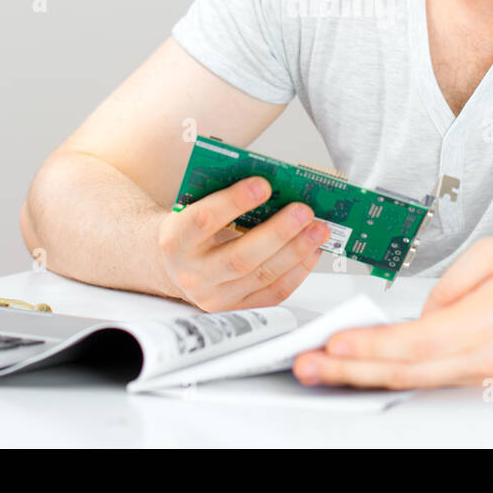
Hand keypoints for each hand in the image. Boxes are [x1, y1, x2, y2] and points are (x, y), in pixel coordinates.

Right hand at [157, 175, 330, 311]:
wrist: (174, 264)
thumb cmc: (193, 230)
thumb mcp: (196, 207)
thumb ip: (225, 195)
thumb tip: (274, 183)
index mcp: (176, 238)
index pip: (204, 219)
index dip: (234, 201)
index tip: (263, 184)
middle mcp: (192, 273)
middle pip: (240, 257)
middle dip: (278, 232)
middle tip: (304, 211)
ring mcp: (214, 297)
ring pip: (262, 276)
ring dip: (296, 251)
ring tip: (318, 229)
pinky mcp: (236, 309)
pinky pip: (273, 293)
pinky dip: (298, 271)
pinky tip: (312, 251)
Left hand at [291, 237, 492, 388]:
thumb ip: (453, 278)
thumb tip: (422, 311)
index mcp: (489, 322)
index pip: (419, 339)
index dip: (373, 344)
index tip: (336, 342)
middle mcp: (483, 359)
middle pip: (406, 371)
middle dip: (351, 370)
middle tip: (310, 366)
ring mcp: (482, 377)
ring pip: (413, 382)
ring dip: (364, 376)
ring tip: (324, 370)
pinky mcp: (481, 381)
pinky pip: (428, 382)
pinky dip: (391, 378)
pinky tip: (363, 372)